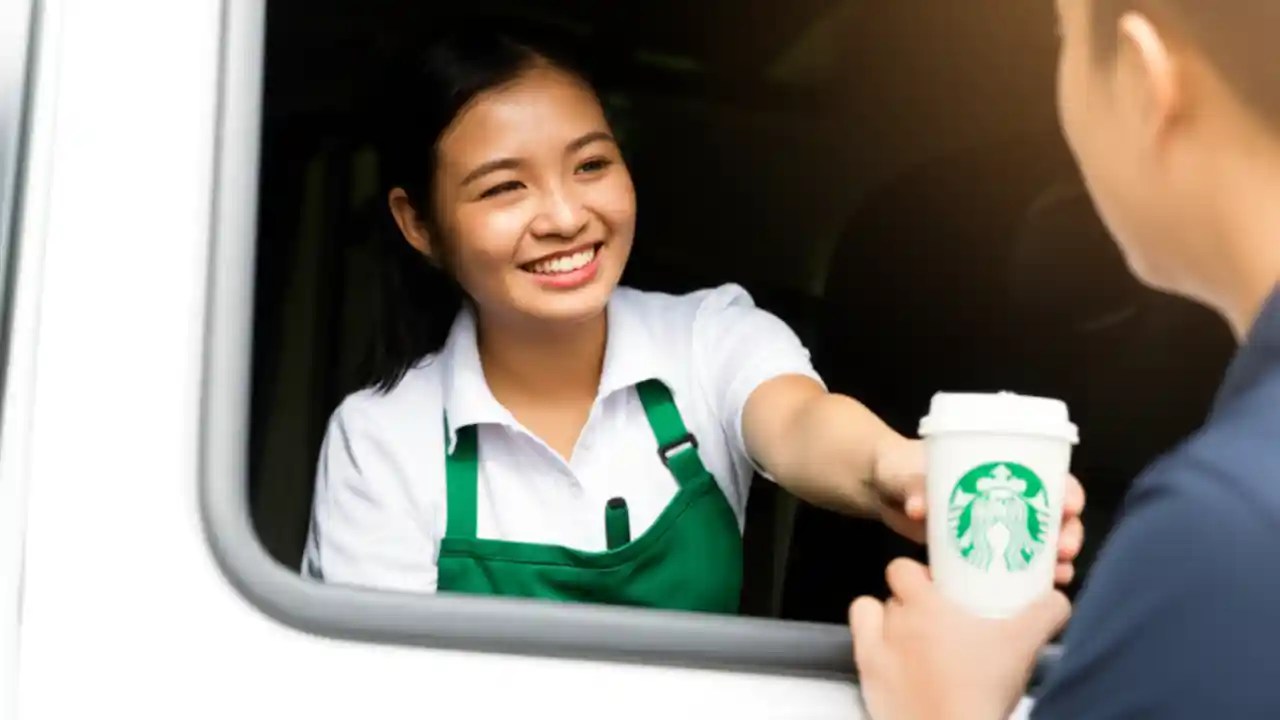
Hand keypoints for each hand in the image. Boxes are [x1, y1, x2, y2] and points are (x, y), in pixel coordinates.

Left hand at [850, 559, 1070, 719]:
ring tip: (914, 640)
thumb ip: (1045, 613)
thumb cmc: (984, 685)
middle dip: (911, 601)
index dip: (917, 574)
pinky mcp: (867, 680)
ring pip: (870, 617)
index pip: (900, 567)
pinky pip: (860, 648)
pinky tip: (896, 664)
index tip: (941, 589)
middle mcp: (892, 622)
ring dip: (887, 622)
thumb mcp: (1025, 644)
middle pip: (891, 595)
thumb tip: (1057, 599)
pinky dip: (875, 649)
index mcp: (923, 605)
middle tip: (939, 618)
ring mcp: (874, 652)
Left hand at [872, 436, 1086, 584]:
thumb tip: (918, 508)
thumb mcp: (908, 471)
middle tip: (1064, 551)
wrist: (880, 489)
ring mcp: (995, 525)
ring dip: (1056, 559)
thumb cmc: (901, 468)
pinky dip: (1030, 578)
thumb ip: (914, 486)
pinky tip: (1041, 594)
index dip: (1065, 491)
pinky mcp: (981, 551)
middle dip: (1067, 532)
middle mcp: (1004, 496)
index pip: (1047, 475)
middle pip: (1052, 513)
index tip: (1068, 508)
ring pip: (1041, 542)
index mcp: (997, 468)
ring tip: (1061, 575)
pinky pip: (1014, 565)